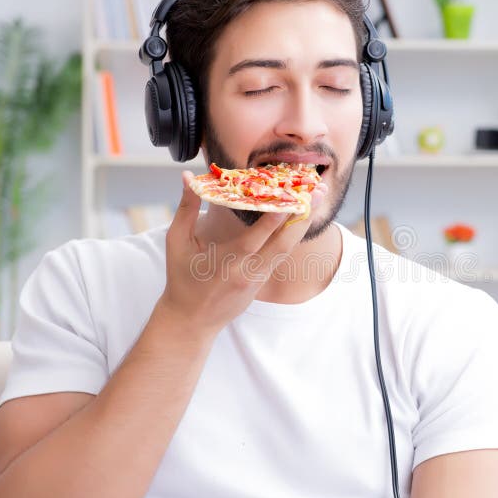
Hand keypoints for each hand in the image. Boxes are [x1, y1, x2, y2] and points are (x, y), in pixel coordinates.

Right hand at [158, 170, 327, 335]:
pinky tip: (302, 216)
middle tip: (319, 191)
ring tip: (318, 198)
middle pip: (283, 243)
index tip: (291, 196)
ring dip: (303, 223)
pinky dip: (292, 234)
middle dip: (303, 215)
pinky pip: (281, 255)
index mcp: (227, 261)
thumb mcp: (177, 241)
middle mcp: (248, 271)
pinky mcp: (263, 282)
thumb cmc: (182, 278)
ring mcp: (259, 279)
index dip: (275, 219)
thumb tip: (188, 177)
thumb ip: (186, 207)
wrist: (192, 321)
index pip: (255, 238)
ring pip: (287, 248)